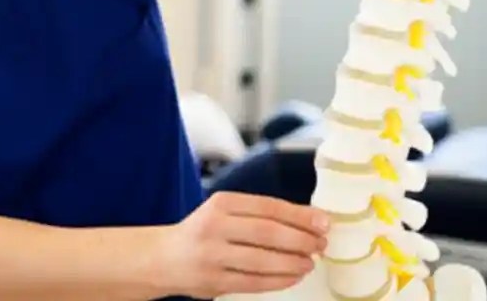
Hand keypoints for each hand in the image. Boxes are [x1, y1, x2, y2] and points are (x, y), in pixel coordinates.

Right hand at [159, 191, 328, 298]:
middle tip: (320, 245)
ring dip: (294, 263)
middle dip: (301, 240)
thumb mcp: (223, 212)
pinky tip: (293, 276)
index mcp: (220, 203)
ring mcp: (212, 255)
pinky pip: (255, 283)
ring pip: (264, 261)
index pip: (268, 207)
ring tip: (309, 262)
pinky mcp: (214, 281)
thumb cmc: (203, 232)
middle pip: (268, 233)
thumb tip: (309, 221)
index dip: (300, 215)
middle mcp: (214, 226)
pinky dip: (280, 280)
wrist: (163, 258)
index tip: (323, 223)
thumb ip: (258, 214)